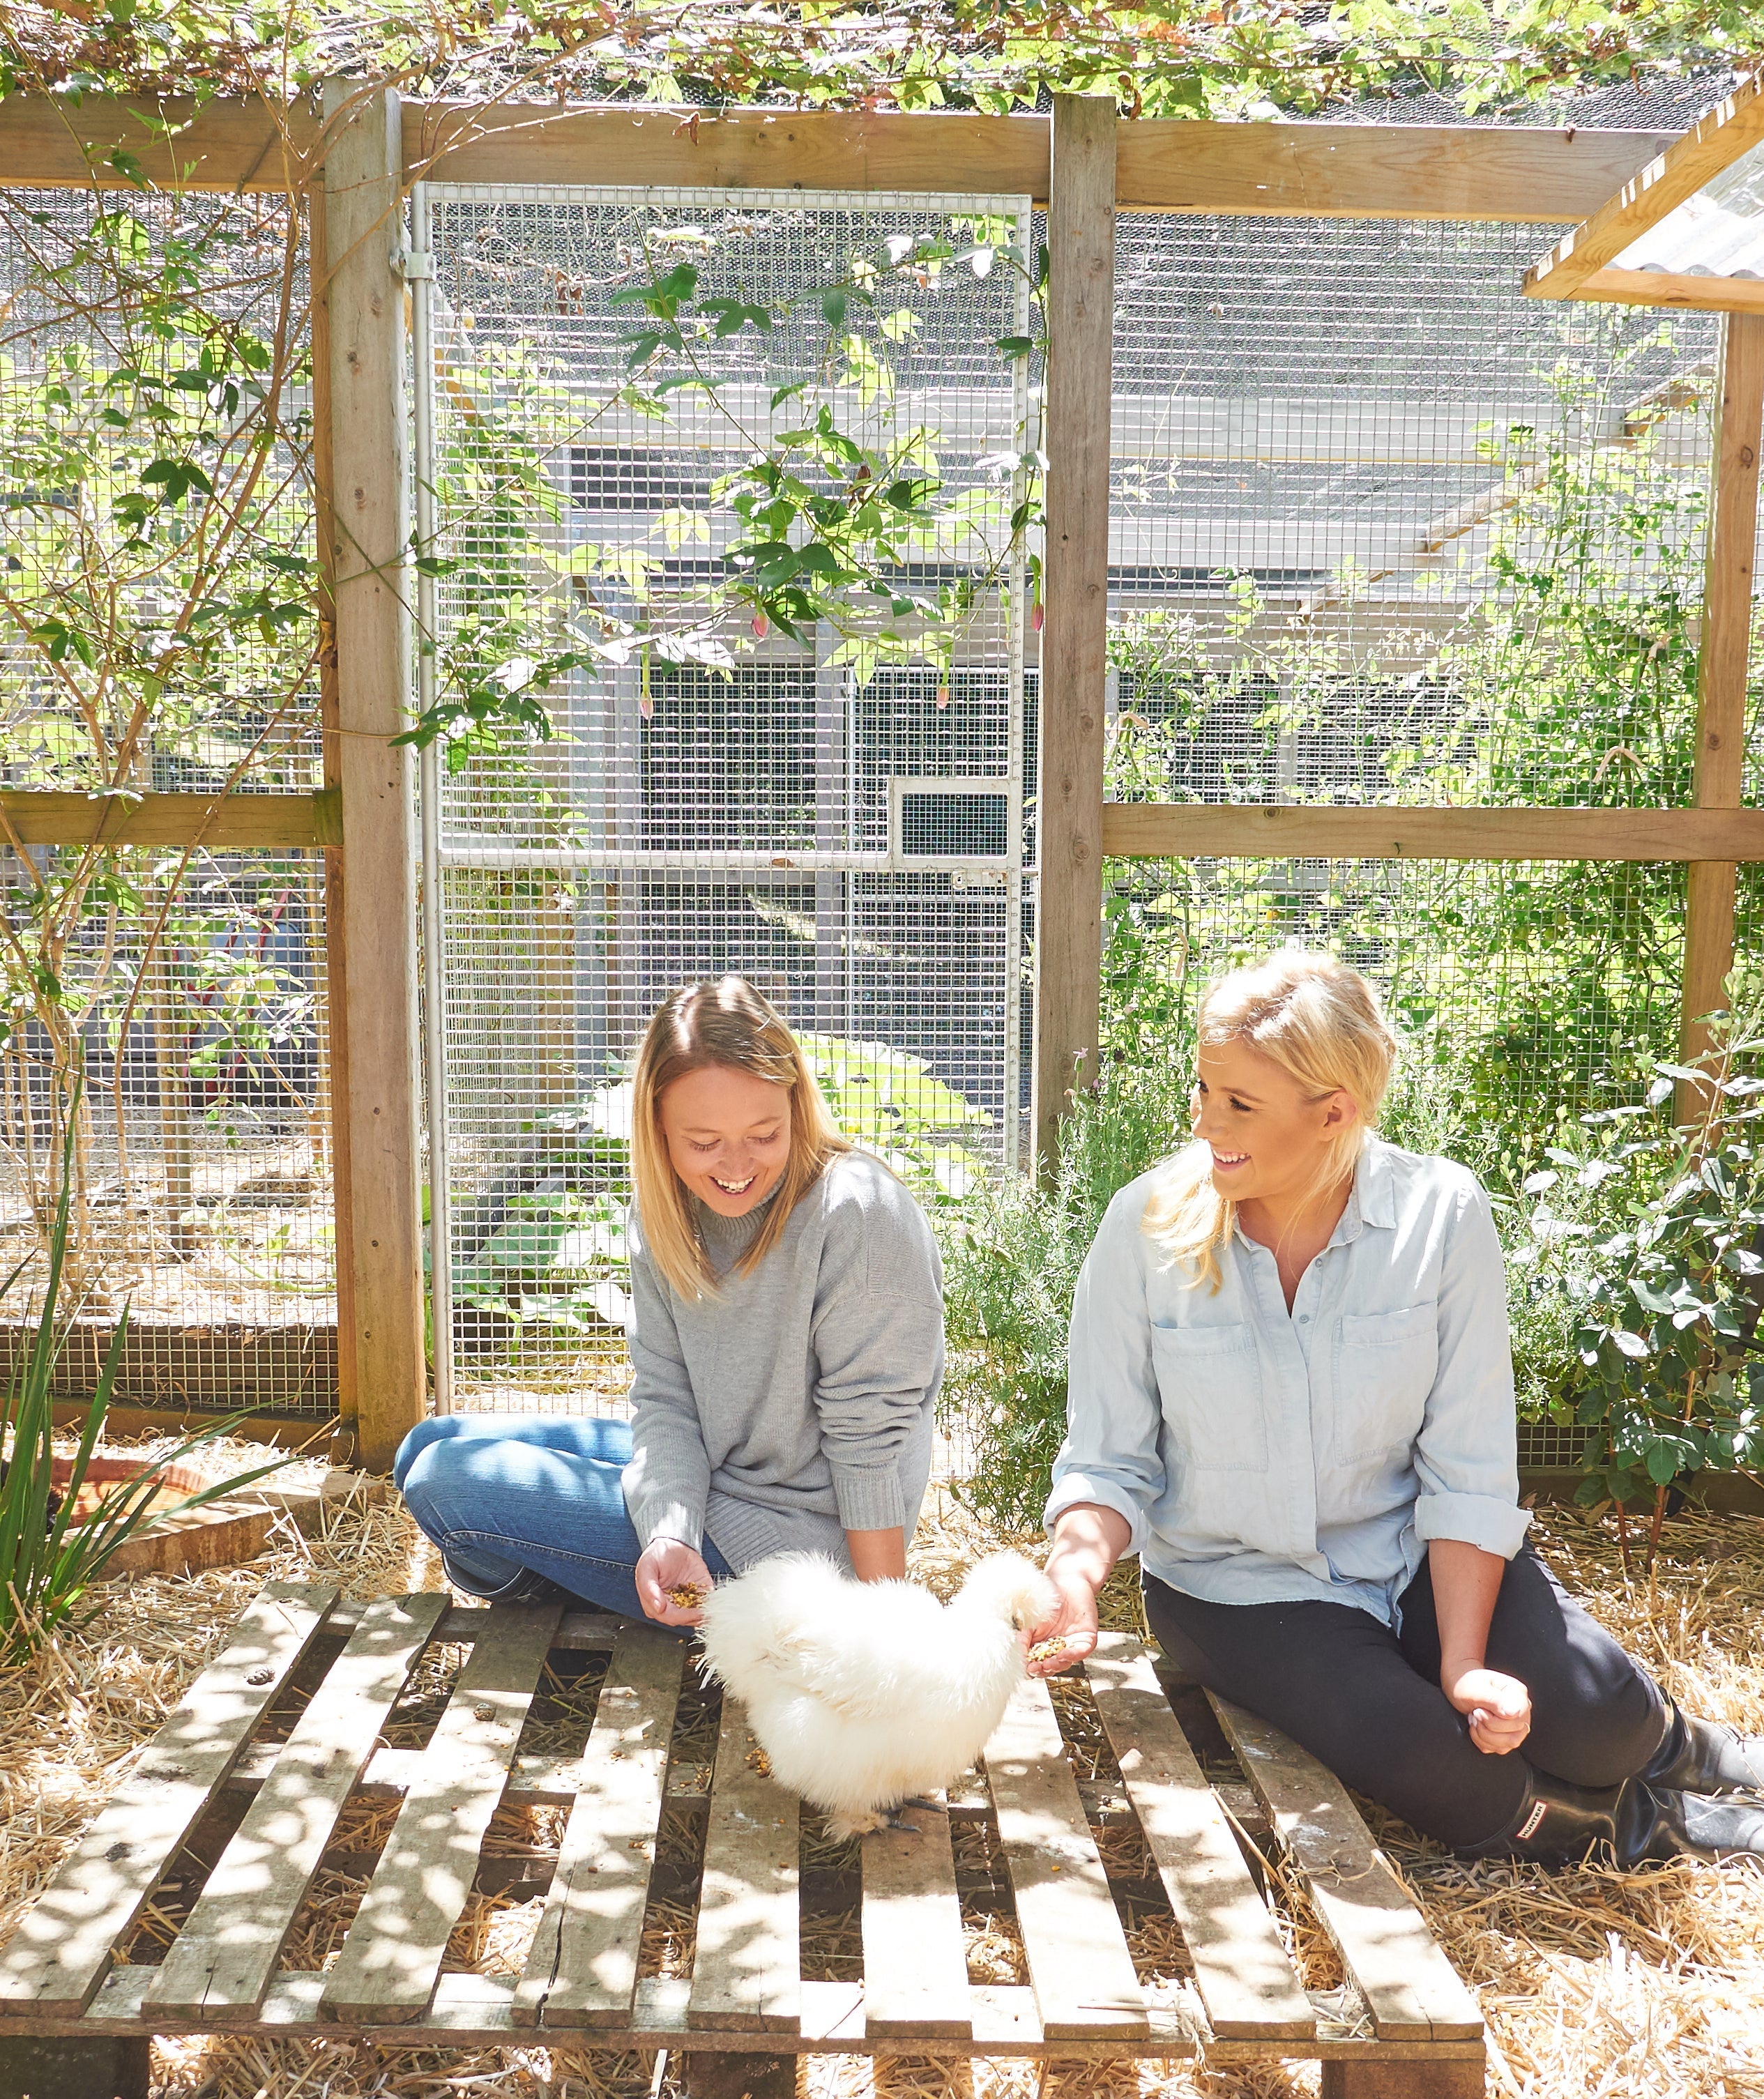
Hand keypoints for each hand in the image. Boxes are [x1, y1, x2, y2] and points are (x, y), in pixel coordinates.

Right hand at [635, 1538, 714, 1626]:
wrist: (671, 1542)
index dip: (680, 1617)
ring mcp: (686, 1600)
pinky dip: (711, 1604)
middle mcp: (671, 1605)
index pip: (668, 1617)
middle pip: (683, 1619)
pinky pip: (706, 1602)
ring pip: (696, 1614)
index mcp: (655, 1603)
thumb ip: (648, 1588)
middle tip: (703, 1612)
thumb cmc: (656, 1556)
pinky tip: (716, 1603)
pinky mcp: (700, 1592)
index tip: (690, 1613)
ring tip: (711, 1609)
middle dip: (694, 1616)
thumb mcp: (647, 1568)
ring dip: (704, 1613)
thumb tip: (658, 1607)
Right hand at [1025, 1556, 1101, 1676]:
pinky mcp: (1087, 1638)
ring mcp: (1073, 1644)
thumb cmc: (1046, 1599)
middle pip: (1049, 1668)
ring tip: (1047, 1663)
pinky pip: (1082, 1651)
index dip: (1030, 1669)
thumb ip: (1024, 1635)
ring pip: (1065, 1663)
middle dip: (1042, 1670)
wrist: (1066, 1581)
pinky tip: (1063, 1654)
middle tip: (1034, 1668)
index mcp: (1042, 1646)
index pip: (1036, 1664)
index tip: (1025, 1668)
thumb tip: (1017, 1652)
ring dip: (1056, 1665)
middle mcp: (1057, 1648)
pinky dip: (1073, 1655)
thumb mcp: (1030, 1618)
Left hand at [1444, 1664, 1531, 1755]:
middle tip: (1475, 1713)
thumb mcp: (1475, 1689)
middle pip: (1514, 1735)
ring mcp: (1516, 1725)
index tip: (1479, 1711)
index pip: (1518, 1718)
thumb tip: (1514, 1713)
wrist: (1458, 1687)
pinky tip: (1476, 1727)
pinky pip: (1499, 1749)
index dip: (1497, 1720)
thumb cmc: (1466, 1684)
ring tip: (1475, 1719)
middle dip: (1487, 1727)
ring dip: (1484, 1735)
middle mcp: (1521, 1710)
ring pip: (1509, 1744)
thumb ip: (1494, 1700)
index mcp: (1517, 1693)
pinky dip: (1482, 1741)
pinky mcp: (1507, 1736)